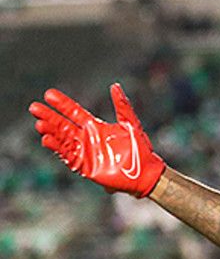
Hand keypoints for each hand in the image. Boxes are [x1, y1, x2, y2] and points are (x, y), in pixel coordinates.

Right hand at [29, 83, 164, 197]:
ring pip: (63, 140)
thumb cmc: (140, 149)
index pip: (74, 112)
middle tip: (34, 107)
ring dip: (51, 132)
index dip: (62, 104)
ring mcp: (85, 152)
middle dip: (49, 117)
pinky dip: (58, 149)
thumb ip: (122, 106)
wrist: (146, 173)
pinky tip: (47, 140)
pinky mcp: (85, 166)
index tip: (49, 94)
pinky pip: (68, 156)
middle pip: (63, 125)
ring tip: (40, 124)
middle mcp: (87, 138)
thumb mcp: (130, 124)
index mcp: (95, 127)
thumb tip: (115, 85)